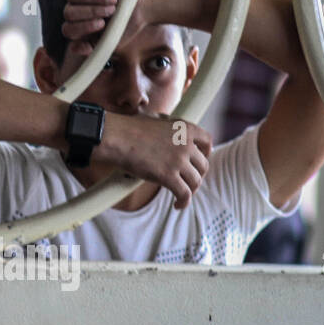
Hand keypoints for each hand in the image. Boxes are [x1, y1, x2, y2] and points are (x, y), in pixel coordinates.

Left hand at [62, 0, 157, 57]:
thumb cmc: (130, 22)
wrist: (147, 2)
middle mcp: (77, 8)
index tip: (102, 25)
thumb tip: (74, 48)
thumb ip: (94, 47)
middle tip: (111, 11)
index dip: (81, 28)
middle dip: (90, 13)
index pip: (68, 29)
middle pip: (69, 12)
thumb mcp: (113, 40)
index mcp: (80, 26)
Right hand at [97, 112, 211, 208]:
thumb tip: (166, 126)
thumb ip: (167, 125)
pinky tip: (177, 205)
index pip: (207, 141)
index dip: (206, 153)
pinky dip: (184, 202)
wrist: (115, 137)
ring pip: (195, 181)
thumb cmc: (128, 127)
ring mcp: (178, 161)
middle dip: (197, 175)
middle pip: (203, 165)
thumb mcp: (155, 119)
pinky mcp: (168, 176)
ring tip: (181, 195)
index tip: (199, 159)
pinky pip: (184, 194)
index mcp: (185, 128)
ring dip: (190, 190)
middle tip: (187, 180)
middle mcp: (186, 145)